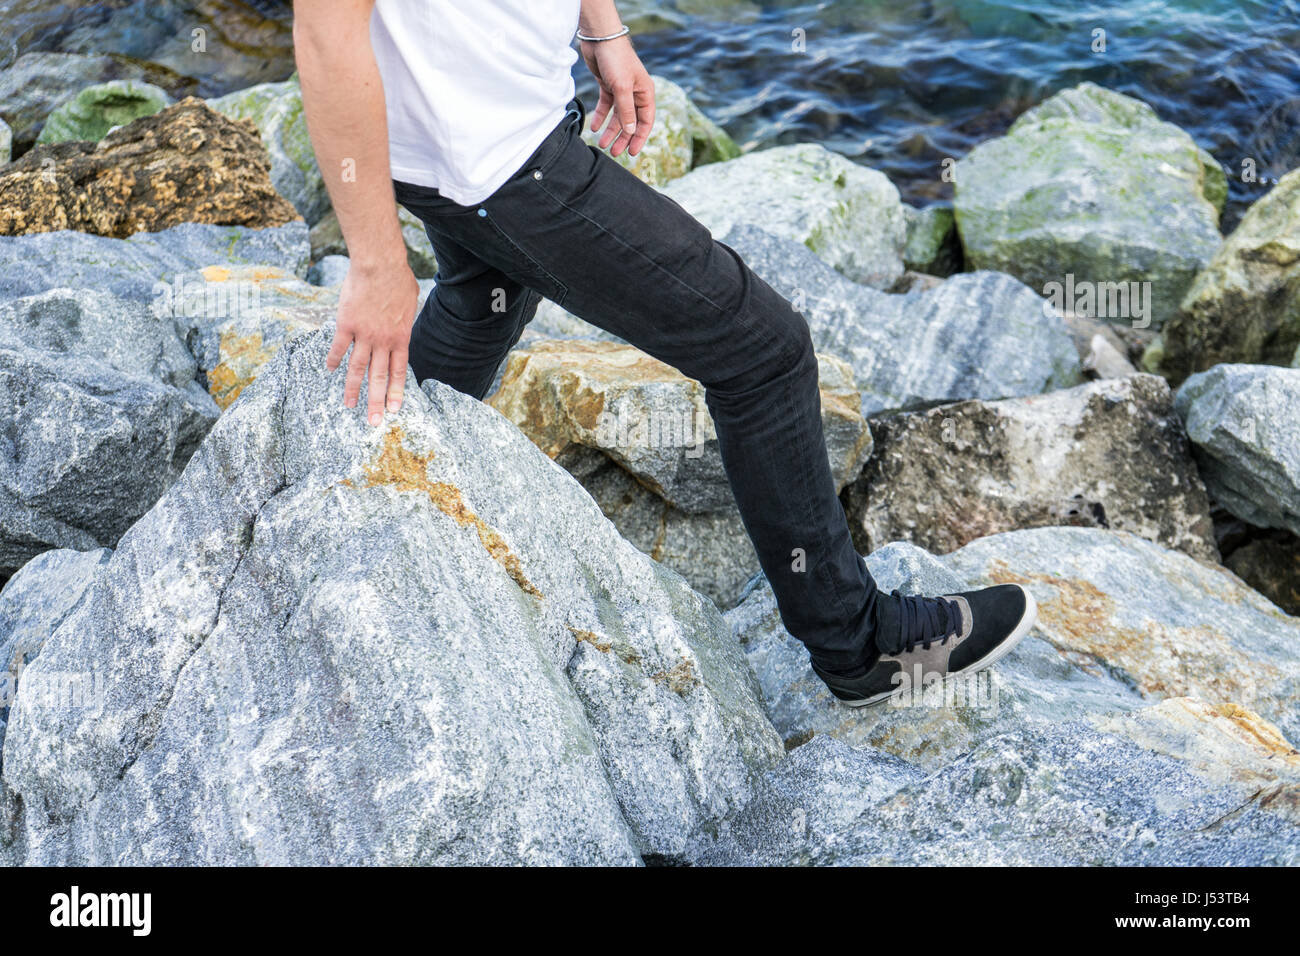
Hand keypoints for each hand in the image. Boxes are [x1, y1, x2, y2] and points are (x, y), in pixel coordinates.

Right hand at [326, 259, 419, 425]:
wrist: (379, 264)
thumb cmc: (398, 279)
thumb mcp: (410, 303)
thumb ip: (404, 320)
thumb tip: (402, 324)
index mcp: (400, 337)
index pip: (399, 371)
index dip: (395, 392)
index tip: (393, 410)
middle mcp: (383, 341)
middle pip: (379, 377)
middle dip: (376, 401)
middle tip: (373, 421)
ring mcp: (364, 334)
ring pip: (357, 368)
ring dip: (352, 388)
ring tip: (348, 405)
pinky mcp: (346, 324)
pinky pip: (338, 347)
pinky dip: (333, 360)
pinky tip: (329, 370)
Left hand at [580, 36, 654, 156]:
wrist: (600, 38)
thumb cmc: (616, 59)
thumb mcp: (622, 87)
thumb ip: (626, 110)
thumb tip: (630, 131)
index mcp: (645, 93)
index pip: (646, 121)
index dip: (639, 138)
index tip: (632, 153)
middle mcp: (635, 93)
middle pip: (630, 121)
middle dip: (622, 138)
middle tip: (614, 153)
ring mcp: (621, 90)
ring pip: (617, 116)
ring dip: (610, 131)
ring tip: (601, 144)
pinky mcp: (608, 86)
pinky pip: (606, 106)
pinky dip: (601, 117)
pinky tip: (594, 127)